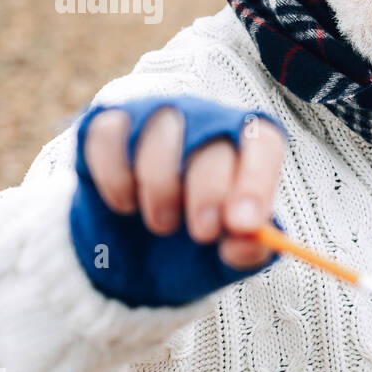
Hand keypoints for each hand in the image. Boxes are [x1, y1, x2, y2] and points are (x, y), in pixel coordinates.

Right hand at [82, 103, 285, 269]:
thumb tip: (248, 244)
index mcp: (246, 147)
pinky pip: (109, 135)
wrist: (133, 244)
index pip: (262, 143)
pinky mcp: (110, 123)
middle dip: (208, 191)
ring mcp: (157, 118)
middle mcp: (206, 122)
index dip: (256, 180)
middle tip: (203, 234)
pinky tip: (124, 205)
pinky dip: (115, 176)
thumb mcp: (227, 253)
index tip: (244, 224)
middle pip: (213, 141)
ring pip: (161, 131)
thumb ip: (247, 250)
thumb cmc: (197, 238)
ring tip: (163, 225)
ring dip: (160, 185)